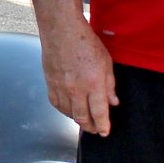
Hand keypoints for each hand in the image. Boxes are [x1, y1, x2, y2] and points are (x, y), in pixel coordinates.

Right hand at [40, 18, 117, 134]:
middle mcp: (76, 89)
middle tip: (96, 129)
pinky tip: (69, 109)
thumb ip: (110, 85)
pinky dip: (64, 110)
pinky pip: (56, 104)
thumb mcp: (106, 62)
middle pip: (82, 118)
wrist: (61, 30)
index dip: (103, 126)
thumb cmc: (85, 41)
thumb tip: (113, 102)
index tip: (105, 132)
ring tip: (84, 119)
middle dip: (91, 127)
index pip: (99, 113)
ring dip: (77, 119)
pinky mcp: (50, 83)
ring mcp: (61, 87)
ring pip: (69, 113)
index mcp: (94, 83)